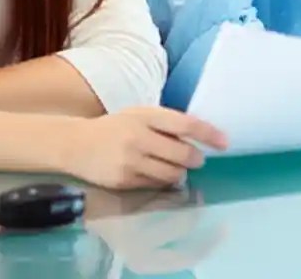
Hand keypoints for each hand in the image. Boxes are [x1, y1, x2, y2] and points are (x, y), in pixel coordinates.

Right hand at [59, 106, 228, 189]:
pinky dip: (162, 181)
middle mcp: (139, 138)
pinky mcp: (125, 181)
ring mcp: (131, 161)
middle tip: (197, 159)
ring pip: (172, 174)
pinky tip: (155, 173)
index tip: (224, 143)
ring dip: (180, 172)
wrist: (75, 144)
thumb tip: (200, 138)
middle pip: (183, 154)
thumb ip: (166, 124)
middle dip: (196, 159)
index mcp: (145, 116)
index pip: (186, 125)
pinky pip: (156, 185)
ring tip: (174, 166)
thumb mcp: (138, 115)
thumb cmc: (114, 127)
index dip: (208, 134)